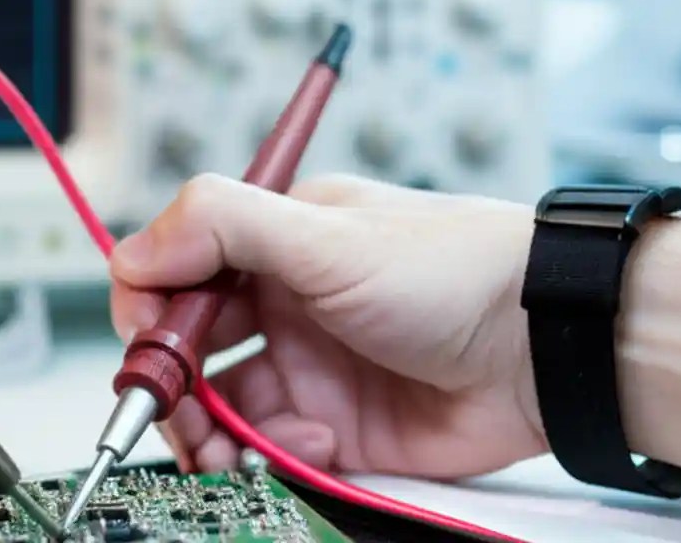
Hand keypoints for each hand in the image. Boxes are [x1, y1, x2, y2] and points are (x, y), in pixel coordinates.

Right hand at [110, 173, 545, 479]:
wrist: (546, 348)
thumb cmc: (454, 270)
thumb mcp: (326, 235)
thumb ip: (221, 225)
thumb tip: (134, 249)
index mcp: (274, 242)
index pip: (175, 270)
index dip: (149, 307)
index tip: (148, 342)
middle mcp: (282, 304)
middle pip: (187, 349)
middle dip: (170, 385)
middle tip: (173, 411)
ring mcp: (307, 367)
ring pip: (219, 409)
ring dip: (210, 432)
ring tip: (229, 448)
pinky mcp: (334, 427)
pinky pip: (270, 449)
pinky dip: (273, 454)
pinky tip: (315, 441)